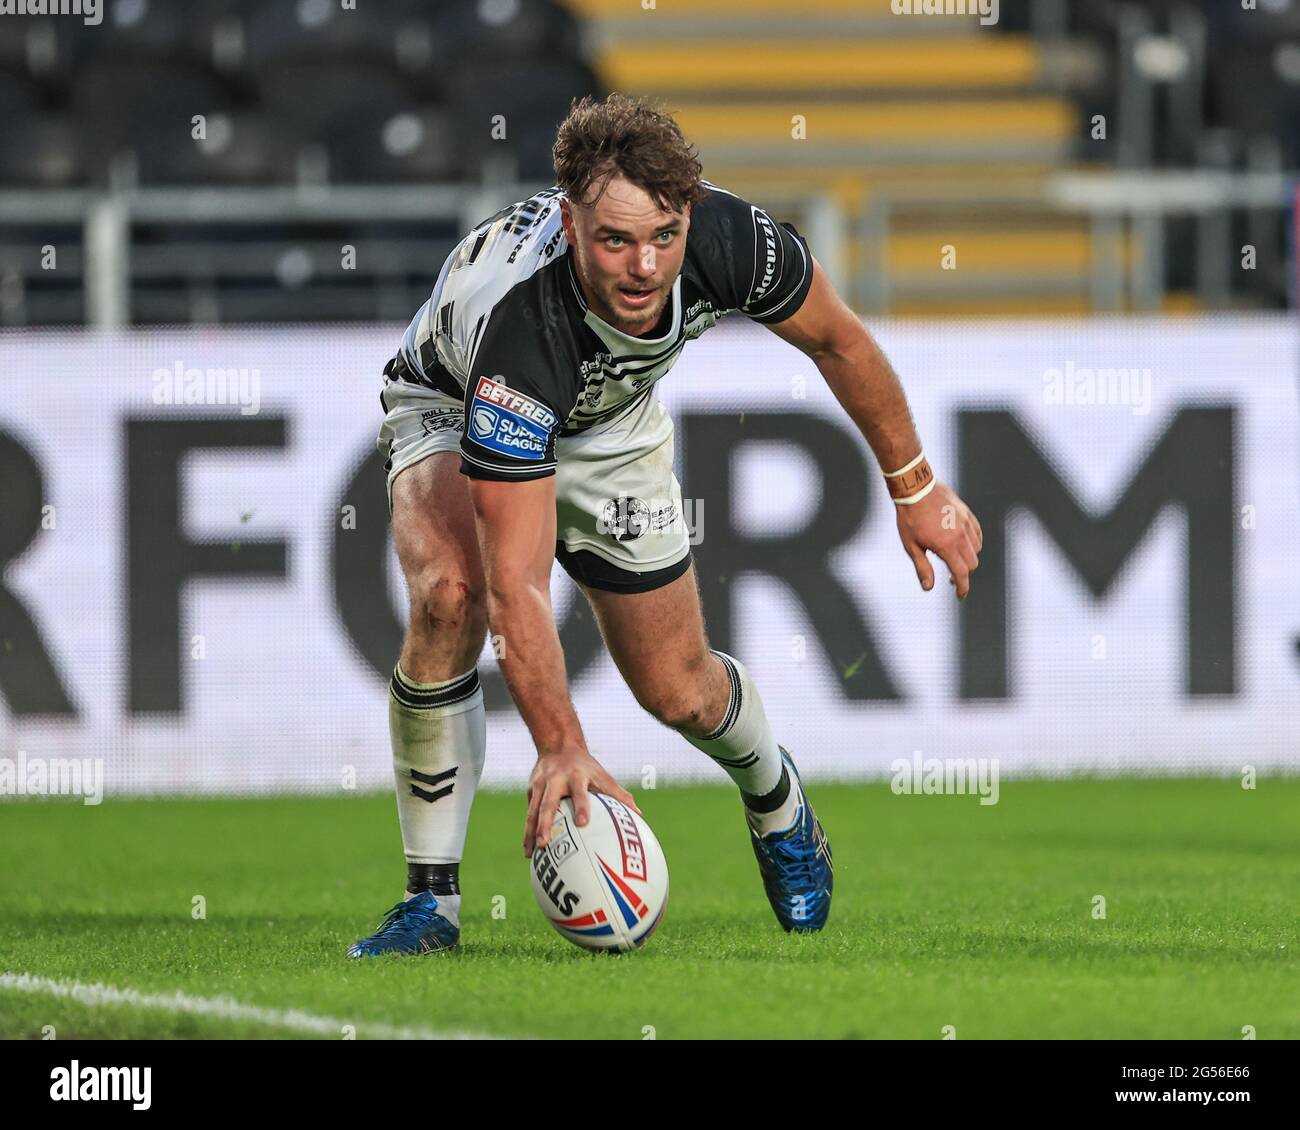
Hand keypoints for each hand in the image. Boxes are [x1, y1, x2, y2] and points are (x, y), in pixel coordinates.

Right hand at [523, 748, 640, 856]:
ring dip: (530, 833)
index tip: (582, 823)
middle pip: (547, 803)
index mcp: (576, 776)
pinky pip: (529, 813)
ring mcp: (540, 785)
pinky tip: (529, 851)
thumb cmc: (587, 766)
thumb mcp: (603, 775)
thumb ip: (619, 795)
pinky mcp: (531, 790)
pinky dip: (528, 831)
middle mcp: (555, 780)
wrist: (558, 745)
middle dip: (544, 824)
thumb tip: (639, 815)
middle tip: (544, 844)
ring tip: (531, 854)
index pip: (579, 792)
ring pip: (533, 811)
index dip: (580, 806)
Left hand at [895, 481, 982, 599]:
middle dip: (963, 574)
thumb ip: (922, 568)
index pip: (961, 574)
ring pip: (977, 549)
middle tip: (951, 577)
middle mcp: (960, 536)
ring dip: (968, 559)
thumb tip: (929, 588)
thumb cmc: (909, 519)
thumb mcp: (911, 546)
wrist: (916, 489)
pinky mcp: (968, 514)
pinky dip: (974, 544)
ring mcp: (966, 524)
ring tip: (953, 559)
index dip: (962, 588)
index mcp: (946, 546)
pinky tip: (962, 544)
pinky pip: (978, 535)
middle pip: (971, 564)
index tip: (960, 595)